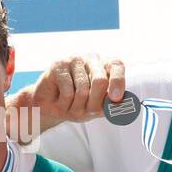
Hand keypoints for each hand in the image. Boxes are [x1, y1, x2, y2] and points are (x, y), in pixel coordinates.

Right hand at [6, 55, 125, 142]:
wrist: (50, 106)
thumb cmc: (77, 105)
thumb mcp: (97, 108)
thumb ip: (109, 105)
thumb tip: (121, 103)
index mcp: (105, 67)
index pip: (116, 65)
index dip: (118, 81)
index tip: (116, 98)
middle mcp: (92, 59)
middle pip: (100, 81)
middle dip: (95, 102)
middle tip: (88, 112)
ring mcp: (74, 60)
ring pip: (83, 89)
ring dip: (78, 107)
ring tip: (71, 107)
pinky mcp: (58, 65)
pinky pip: (68, 92)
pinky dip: (65, 104)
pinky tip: (61, 102)